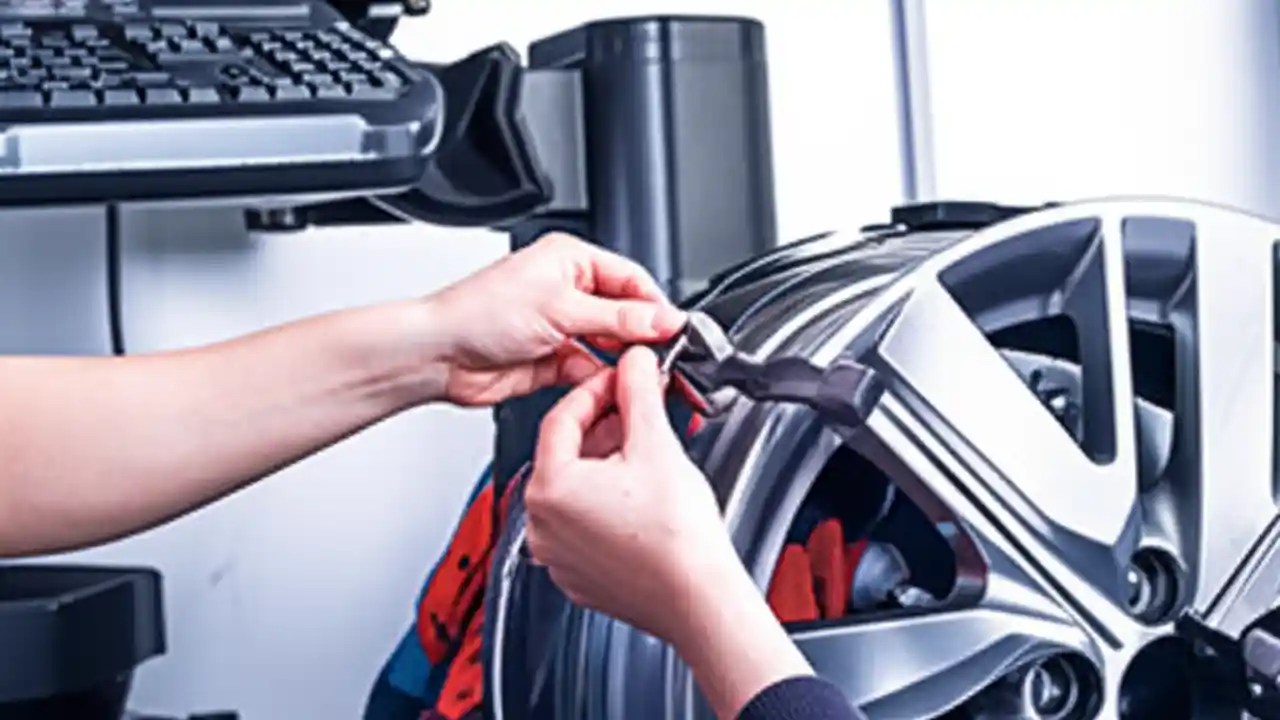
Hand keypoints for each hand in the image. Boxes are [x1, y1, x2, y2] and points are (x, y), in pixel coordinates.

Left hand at [425, 233, 684, 406]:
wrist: (439, 355)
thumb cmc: (479, 313)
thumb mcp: (561, 308)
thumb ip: (620, 317)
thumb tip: (664, 318)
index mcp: (570, 260)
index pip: (631, 279)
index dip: (655, 304)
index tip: (675, 329)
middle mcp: (567, 290)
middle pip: (624, 313)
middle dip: (641, 335)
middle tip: (661, 355)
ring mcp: (560, 326)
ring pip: (609, 344)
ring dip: (621, 359)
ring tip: (637, 372)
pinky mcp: (553, 361)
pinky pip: (591, 370)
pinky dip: (601, 379)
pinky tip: (609, 385)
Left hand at [525, 346, 736, 643]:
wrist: (698, 599)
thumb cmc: (677, 538)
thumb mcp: (656, 444)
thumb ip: (639, 392)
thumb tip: (634, 362)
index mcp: (550, 488)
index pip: (561, 417)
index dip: (596, 390)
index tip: (621, 379)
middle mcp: (542, 524)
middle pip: (566, 453)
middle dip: (604, 426)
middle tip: (638, 410)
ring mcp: (556, 554)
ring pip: (574, 489)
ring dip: (605, 463)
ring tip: (645, 452)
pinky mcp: (576, 574)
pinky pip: (582, 524)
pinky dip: (605, 502)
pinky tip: (639, 495)